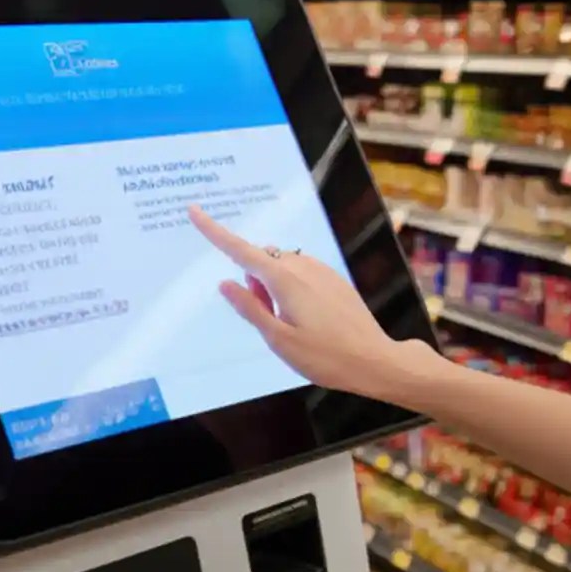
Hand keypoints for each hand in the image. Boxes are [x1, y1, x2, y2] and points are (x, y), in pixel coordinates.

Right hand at [188, 205, 430, 401]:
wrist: (375, 360)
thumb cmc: (324, 356)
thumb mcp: (279, 340)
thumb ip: (250, 308)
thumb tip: (225, 283)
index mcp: (284, 281)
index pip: (240, 251)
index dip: (215, 232)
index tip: (195, 211)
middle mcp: (302, 267)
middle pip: (261, 261)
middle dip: (253, 282)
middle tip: (268, 319)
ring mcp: (321, 270)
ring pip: (281, 267)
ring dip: (272, 286)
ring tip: (290, 323)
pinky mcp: (334, 278)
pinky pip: (300, 272)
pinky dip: (291, 287)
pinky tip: (308, 317)